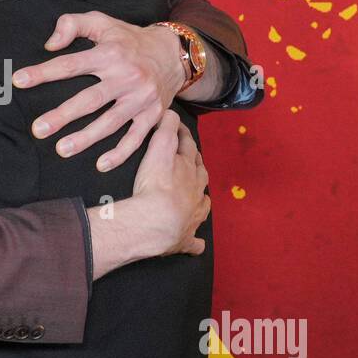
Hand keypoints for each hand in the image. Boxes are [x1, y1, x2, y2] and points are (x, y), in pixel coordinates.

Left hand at [12, 11, 186, 171]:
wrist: (174, 55)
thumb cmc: (129, 40)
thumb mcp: (103, 22)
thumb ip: (73, 24)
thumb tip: (49, 44)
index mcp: (110, 53)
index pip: (71, 64)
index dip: (44, 72)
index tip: (19, 81)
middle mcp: (126, 77)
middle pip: (90, 99)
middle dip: (63, 115)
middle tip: (38, 128)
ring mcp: (141, 98)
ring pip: (111, 122)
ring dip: (86, 138)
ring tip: (61, 149)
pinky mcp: (152, 115)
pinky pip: (136, 138)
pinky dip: (121, 153)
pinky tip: (101, 164)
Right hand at [130, 110, 208, 257]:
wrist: (156, 221)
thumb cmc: (155, 185)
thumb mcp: (158, 149)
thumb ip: (165, 129)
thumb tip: (170, 113)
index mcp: (188, 170)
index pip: (189, 149)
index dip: (184, 139)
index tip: (180, 133)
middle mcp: (196, 192)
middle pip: (200, 175)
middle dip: (197, 167)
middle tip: (192, 163)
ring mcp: (193, 216)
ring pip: (202, 204)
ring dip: (201, 199)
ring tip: (199, 196)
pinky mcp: (185, 239)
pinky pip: (193, 242)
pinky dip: (195, 242)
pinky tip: (197, 244)